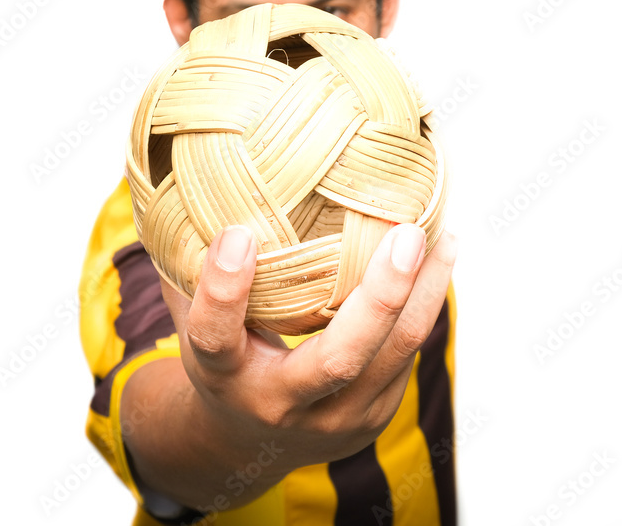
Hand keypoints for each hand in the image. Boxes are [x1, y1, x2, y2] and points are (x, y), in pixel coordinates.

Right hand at [163, 222, 456, 471]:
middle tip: (405, 234)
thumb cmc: (222, 358)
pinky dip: (425, 304)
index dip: (223, 290)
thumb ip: (187, 262)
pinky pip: (407, 354)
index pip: (215, 337)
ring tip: (439, 236)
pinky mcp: (373, 416)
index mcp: (223, 376)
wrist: (245, 445)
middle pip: (338, 359)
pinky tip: (436, 259)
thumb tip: (182, 176)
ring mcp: (334, 419)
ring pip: (393, 355)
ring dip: (423, 291)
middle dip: (380, 296)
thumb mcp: (191, 318)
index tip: (238, 234)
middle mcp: (279, 403)